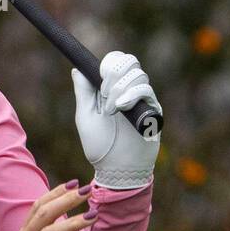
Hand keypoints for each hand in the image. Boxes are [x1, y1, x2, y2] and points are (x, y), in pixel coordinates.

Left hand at [71, 51, 161, 189]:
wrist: (117, 168)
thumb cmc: (99, 146)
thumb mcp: (85, 117)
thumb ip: (83, 92)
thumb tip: (77, 69)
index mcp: (110, 90)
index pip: (115, 61)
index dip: (109, 62)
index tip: (100, 75)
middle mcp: (127, 91)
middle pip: (130, 62)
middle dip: (114, 73)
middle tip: (105, 91)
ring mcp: (141, 100)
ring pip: (138, 74)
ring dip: (120, 88)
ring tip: (111, 109)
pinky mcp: (152, 110)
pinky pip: (146, 90)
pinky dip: (131, 94)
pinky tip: (121, 107)